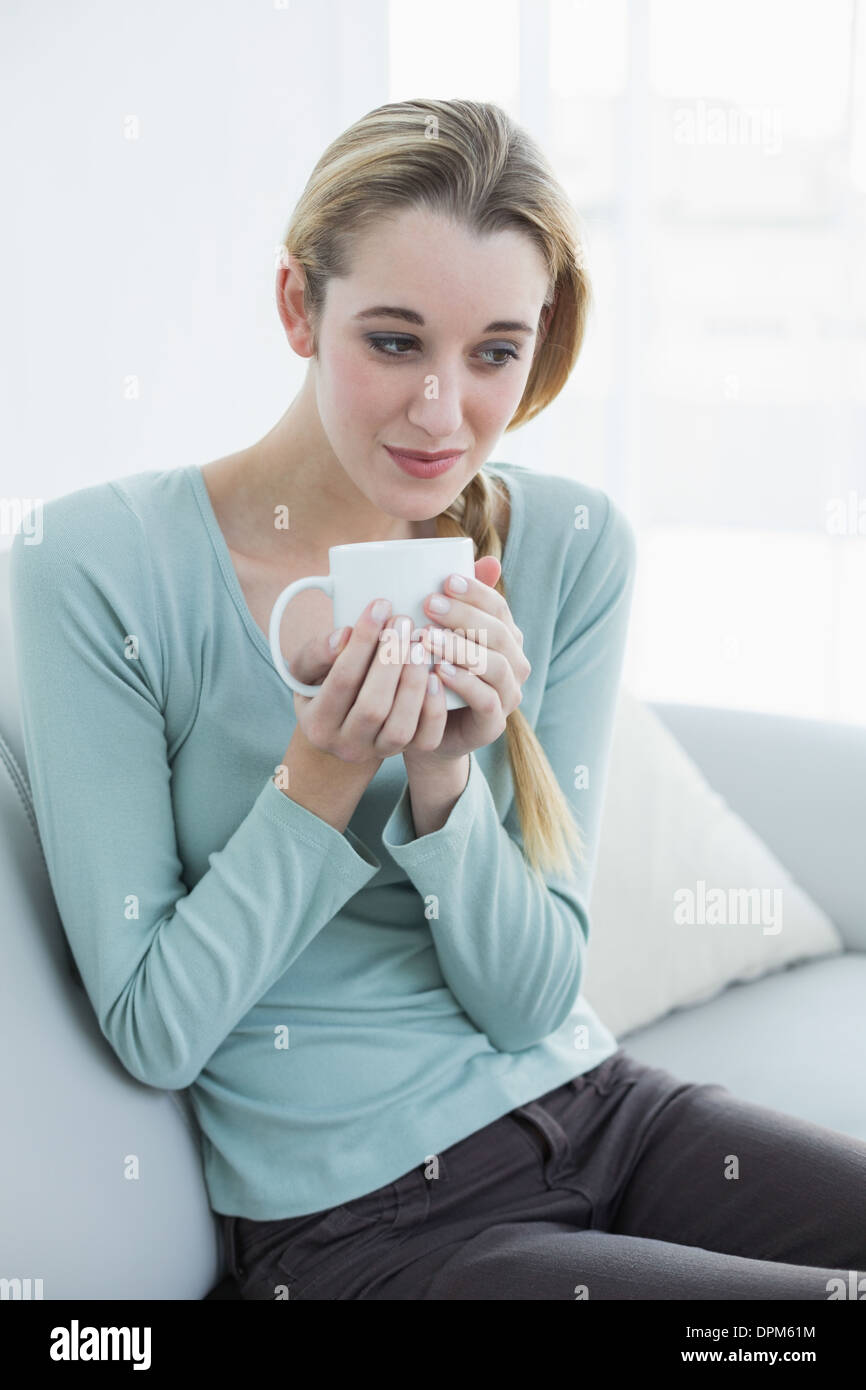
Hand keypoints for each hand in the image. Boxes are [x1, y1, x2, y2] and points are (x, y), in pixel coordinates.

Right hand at [289, 598, 447, 765]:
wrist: (342, 728)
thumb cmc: (323, 687)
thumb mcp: (307, 670)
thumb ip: (316, 653)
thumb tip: (342, 636)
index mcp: (318, 723)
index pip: (342, 680)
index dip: (362, 642)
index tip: (379, 606)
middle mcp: (346, 745)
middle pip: (373, 707)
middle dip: (391, 660)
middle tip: (403, 622)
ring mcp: (378, 752)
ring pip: (400, 727)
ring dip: (413, 682)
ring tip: (420, 644)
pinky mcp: (405, 752)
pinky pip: (426, 739)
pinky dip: (433, 708)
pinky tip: (435, 674)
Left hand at [407, 556, 530, 766]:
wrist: (421, 728)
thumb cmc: (428, 672)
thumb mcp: (434, 632)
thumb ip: (453, 600)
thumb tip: (484, 558)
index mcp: (504, 637)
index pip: (498, 607)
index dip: (476, 592)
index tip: (445, 580)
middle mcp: (514, 663)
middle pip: (498, 633)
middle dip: (464, 616)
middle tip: (430, 604)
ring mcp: (508, 695)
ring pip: (496, 665)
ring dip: (461, 648)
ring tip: (427, 637)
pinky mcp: (494, 724)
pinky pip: (486, 700)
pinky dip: (463, 683)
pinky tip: (437, 671)